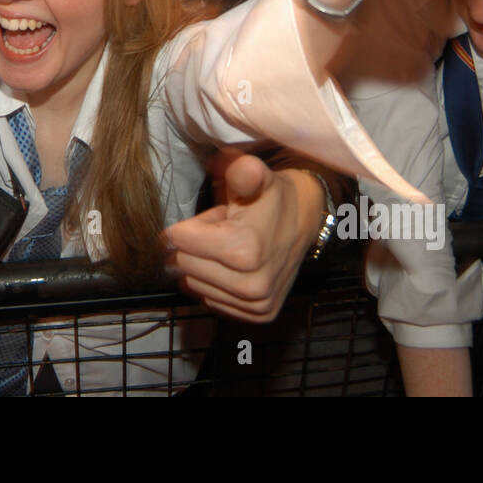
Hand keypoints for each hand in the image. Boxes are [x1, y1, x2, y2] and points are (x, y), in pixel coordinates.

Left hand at [163, 150, 322, 322]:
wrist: (303, 221)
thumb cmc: (271, 198)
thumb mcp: (255, 176)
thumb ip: (243, 171)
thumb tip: (236, 167)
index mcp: (246, 251)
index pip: (179, 242)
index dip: (190, 225)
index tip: (214, 219)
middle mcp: (252, 286)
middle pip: (184, 265)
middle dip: (197, 245)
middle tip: (223, 232)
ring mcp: (256, 305)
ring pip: (194, 284)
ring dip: (206, 264)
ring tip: (230, 248)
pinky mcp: (258, 315)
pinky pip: (211, 300)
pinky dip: (215, 282)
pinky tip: (235, 267)